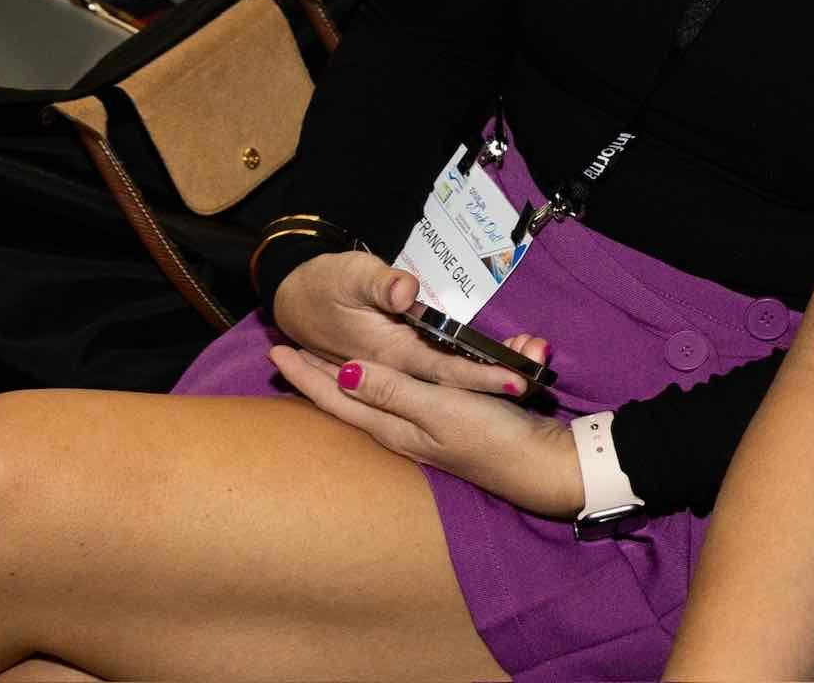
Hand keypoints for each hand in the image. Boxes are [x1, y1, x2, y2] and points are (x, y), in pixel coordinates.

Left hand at [269, 342, 582, 514]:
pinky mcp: (447, 421)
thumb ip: (392, 391)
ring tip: (329, 353)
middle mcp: (401, 428)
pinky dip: (394, 375)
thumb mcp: (437, 409)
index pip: (337, 398)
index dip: (305, 377)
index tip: (275, 353)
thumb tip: (341, 373)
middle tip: (292, 349)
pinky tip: (394, 370)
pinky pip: (409, 391)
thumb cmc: (488, 435)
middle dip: (320, 375)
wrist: (537, 464)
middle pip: (350, 398)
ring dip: (357, 372)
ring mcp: (423, 427)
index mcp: (393, 425)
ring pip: (379, 393)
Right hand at [272, 249, 524, 392]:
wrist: (293, 295)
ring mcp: (399, 367)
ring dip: (491, 368)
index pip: (444, 370)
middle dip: (497, 374)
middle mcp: (397, 369)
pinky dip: (473, 362)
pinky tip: (500, 355)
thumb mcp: (352, 277)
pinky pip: (441, 367)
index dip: (481, 375)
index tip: (519, 378)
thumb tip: (407, 294)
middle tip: (538, 368)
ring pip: (451, 375)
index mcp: (388, 355)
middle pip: (455, 378)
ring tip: (533, 355)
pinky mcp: (401, 359)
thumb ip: (381, 288)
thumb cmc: (324, 284)